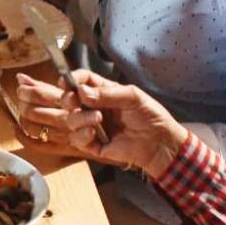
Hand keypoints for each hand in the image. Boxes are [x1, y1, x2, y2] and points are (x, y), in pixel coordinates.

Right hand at [14, 70, 189, 178]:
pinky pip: (76, 139)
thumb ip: (108, 94)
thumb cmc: (150, 116)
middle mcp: (93, 107)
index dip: (70, 79)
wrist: (160, 144)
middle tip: (73, 101)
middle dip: (66, 99)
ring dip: (79, 118)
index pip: (80, 80)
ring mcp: (91, 126)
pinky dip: (82, 135)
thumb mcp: (133, 97)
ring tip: (97, 120)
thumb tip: (82, 93)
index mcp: (102, 92)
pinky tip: (94, 134)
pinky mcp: (92, 144)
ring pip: (69, 120)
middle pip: (67, 99)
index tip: (65, 82)